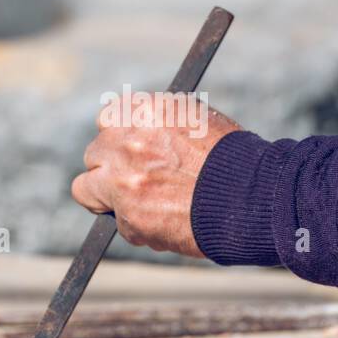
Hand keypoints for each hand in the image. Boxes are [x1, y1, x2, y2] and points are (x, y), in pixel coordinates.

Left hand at [71, 98, 238, 256]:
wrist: (251, 197)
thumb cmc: (232, 158)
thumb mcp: (196, 118)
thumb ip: (158, 123)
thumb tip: (136, 132)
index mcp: (142, 111)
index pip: (107, 119)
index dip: (117, 137)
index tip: (126, 149)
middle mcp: (125, 142)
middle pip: (93, 154)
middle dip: (110, 167)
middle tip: (133, 179)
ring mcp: (122, 181)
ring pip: (86, 190)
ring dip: (106, 196)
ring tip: (140, 203)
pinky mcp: (128, 218)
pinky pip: (119, 223)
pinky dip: (138, 226)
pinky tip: (168, 221)